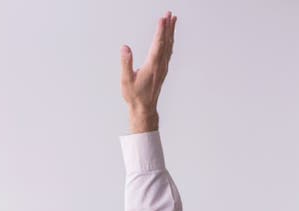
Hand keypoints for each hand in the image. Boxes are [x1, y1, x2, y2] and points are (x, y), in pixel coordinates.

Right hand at [121, 11, 176, 132]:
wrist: (144, 108)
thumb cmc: (134, 96)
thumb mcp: (126, 81)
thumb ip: (126, 63)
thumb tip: (125, 48)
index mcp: (152, 66)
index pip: (158, 44)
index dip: (160, 31)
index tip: (162, 18)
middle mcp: (160, 65)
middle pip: (166, 42)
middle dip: (168, 27)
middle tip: (169, 13)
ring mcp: (163, 67)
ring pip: (169, 46)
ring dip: (171, 32)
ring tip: (173, 19)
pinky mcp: (163, 70)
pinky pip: (168, 52)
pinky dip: (170, 41)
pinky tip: (170, 37)